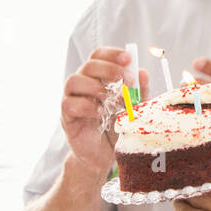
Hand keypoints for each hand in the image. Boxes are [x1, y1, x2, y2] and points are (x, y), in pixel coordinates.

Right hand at [60, 47, 148, 176]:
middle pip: (88, 65)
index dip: (112, 54)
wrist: (103, 156)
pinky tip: (100, 113)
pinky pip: (68, 104)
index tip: (129, 59)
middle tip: (127, 80)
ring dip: (96, 87)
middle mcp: (82, 84)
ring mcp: (72, 99)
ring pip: (73, 80)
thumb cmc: (116, 127)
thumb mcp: (133, 108)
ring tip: (112, 99)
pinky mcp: (66, 117)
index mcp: (97, 77)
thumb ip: (138, 92)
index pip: (99, 55)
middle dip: (109, 69)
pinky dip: (86, 106)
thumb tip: (143, 73)